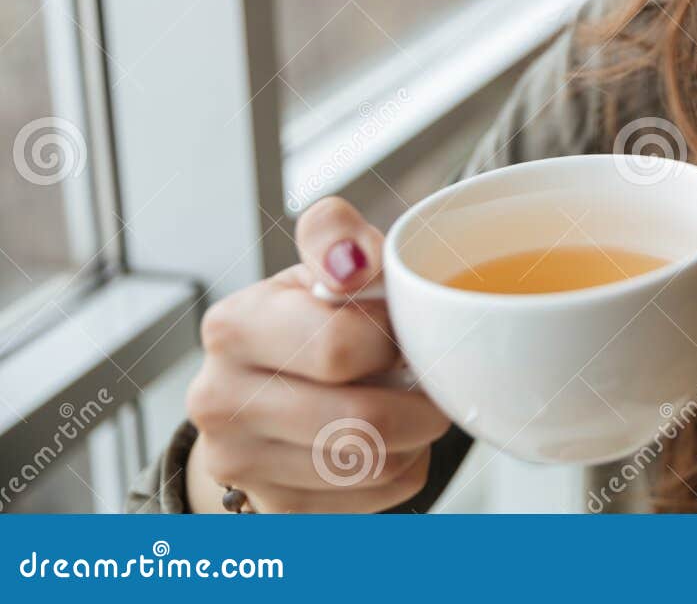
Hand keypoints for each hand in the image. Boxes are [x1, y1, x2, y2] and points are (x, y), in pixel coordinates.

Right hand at [183, 198, 451, 512]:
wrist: (270, 387)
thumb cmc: (314, 315)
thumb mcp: (323, 260)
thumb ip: (338, 236)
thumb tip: (351, 263)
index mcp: (232, 327)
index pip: (340, 347)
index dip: (394, 339)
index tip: (398, 328)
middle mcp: (219, 402)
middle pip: (363, 421)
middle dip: (420, 398)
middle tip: (426, 375)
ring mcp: (240, 465)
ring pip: (375, 465)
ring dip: (417, 433)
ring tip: (407, 400)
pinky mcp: (274, 511)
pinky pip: (377, 496)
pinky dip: (404, 464)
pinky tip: (389, 438)